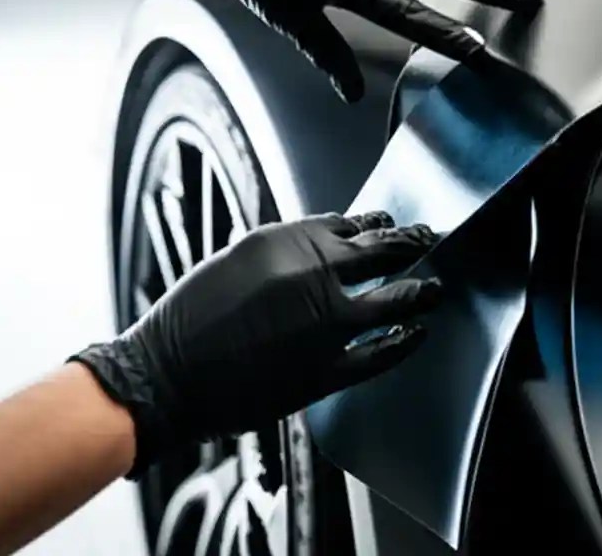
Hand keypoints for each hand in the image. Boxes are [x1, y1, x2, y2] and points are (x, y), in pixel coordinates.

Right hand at [70, 211, 440, 477]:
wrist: (165, 378)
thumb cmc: (189, 321)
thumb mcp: (234, 261)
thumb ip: (283, 252)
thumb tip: (323, 245)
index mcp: (285, 242)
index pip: (351, 224)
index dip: (378, 226)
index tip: (391, 226)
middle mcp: (312, 275)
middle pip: (384, 251)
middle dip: (413, 244)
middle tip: (429, 242)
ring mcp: (326, 324)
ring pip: (397, 298)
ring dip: (422, 290)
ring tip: (435, 288)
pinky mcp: (328, 369)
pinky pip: (384, 351)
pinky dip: (407, 340)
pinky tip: (417, 333)